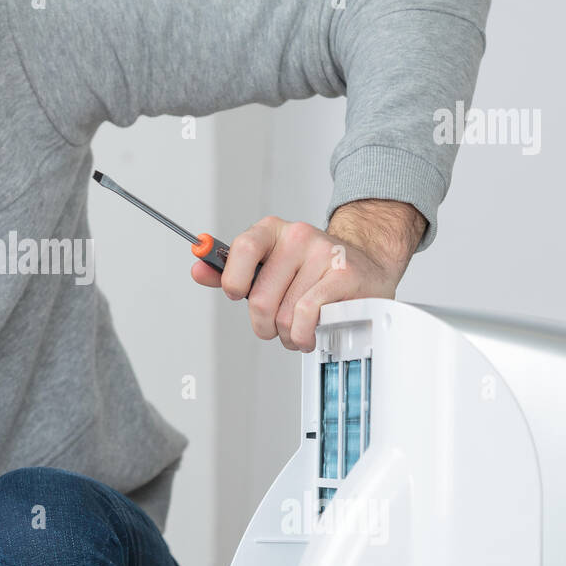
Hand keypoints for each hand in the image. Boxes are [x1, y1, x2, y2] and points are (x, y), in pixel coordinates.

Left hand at [189, 210, 416, 351]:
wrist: (367, 265)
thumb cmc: (311, 272)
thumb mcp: (268, 266)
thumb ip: (231, 270)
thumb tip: (198, 269)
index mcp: (273, 230)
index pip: (242, 248)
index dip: (232, 279)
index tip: (236, 294)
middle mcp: (298, 236)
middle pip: (259, 298)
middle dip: (264, 324)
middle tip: (276, 326)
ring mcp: (323, 253)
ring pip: (284, 315)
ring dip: (288, 335)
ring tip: (299, 329)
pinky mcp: (344, 275)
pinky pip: (307, 316)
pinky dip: (304, 335)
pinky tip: (309, 334)